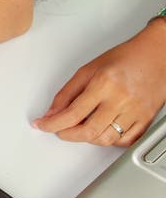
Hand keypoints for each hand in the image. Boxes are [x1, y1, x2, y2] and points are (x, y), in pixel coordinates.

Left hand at [33, 23, 165, 145]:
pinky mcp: (146, 120)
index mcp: (104, 83)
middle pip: (88, 131)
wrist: (156, 55)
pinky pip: (124, 141)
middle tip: (59, 129)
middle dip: (67, 134)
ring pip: (106, 139)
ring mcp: (135, 112)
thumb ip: (68, 92)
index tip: (43, 125)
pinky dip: (109, 141)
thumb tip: (53, 112)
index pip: (72, 113)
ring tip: (80, 128)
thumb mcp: (89, 69)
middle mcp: (121, 99)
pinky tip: (101, 131)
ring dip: (87, 138)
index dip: (53, 123)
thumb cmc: (125, 58)